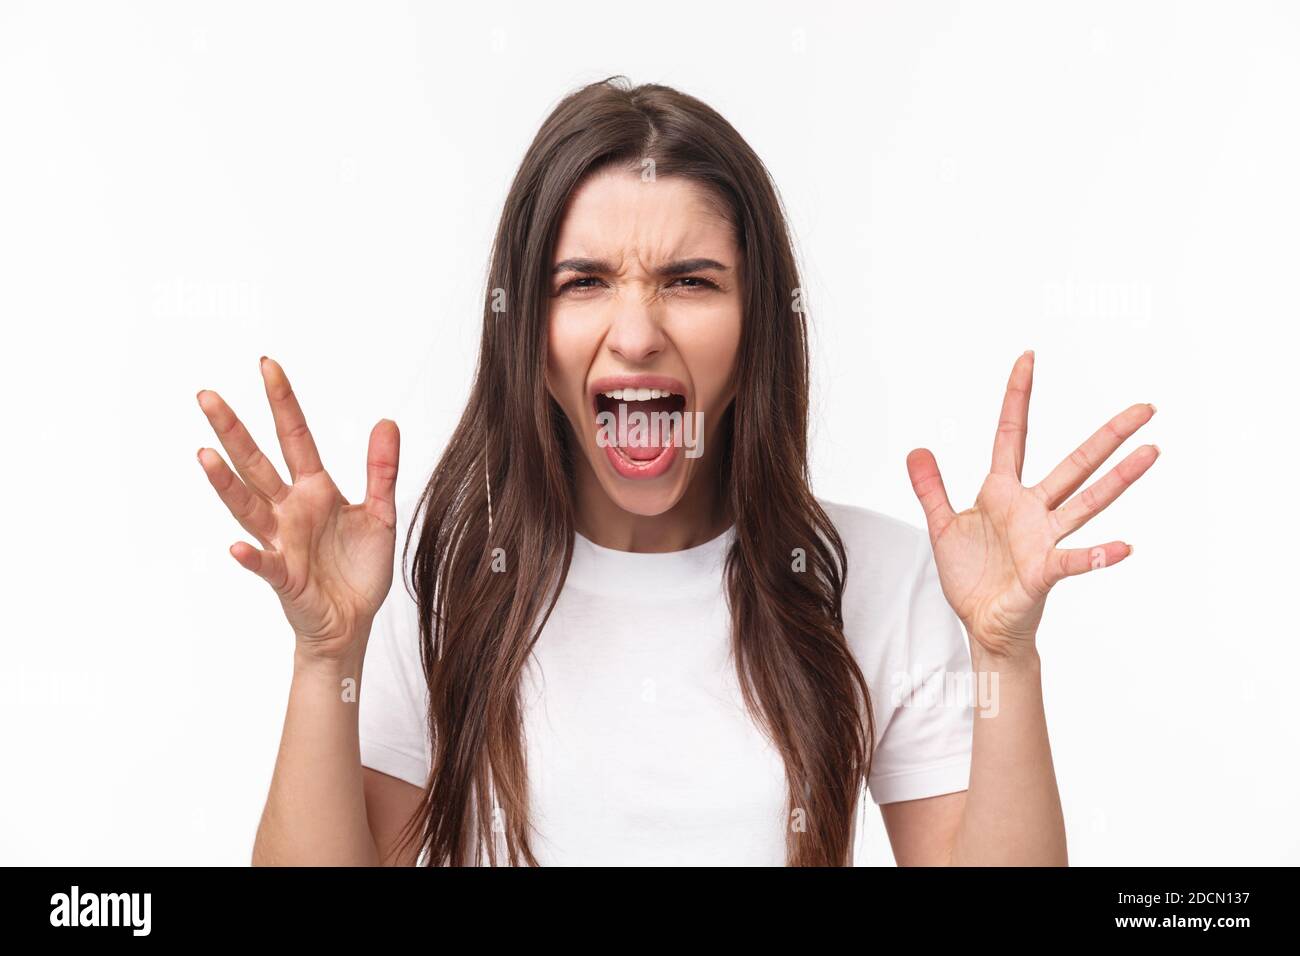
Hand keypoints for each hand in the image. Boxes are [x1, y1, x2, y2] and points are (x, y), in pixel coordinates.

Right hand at [196, 357, 400, 660]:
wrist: (353, 622)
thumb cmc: (359, 570)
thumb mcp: (380, 514)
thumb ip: (381, 470)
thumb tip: (386, 421)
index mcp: (315, 490)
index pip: (295, 437)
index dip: (282, 402)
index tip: (267, 364)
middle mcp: (290, 510)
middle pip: (257, 463)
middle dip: (233, 430)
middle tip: (206, 395)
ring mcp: (282, 542)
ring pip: (248, 506)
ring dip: (225, 483)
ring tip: (204, 456)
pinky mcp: (285, 577)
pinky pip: (265, 565)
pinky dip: (251, 557)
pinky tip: (237, 547)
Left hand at [905, 351, 1157, 657]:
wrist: (981, 624)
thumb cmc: (972, 578)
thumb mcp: (942, 526)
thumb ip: (931, 488)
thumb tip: (917, 450)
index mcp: (1002, 493)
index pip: (1012, 435)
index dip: (1017, 397)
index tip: (1028, 359)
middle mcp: (1031, 510)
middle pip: (1074, 464)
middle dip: (1108, 436)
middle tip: (1144, 408)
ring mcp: (1042, 539)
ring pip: (1086, 502)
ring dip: (1119, 479)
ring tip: (1151, 452)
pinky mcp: (1044, 571)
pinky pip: (1074, 560)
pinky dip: (1098, 555)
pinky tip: (1123, 546)